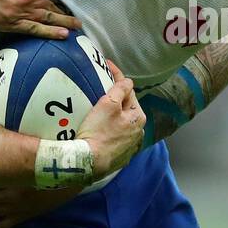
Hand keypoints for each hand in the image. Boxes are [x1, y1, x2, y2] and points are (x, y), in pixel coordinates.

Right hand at [0, 0, 80, 37]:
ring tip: (76, 29)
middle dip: (65, 15)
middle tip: (78, 22)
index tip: (63, 6)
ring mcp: (19, 13)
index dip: (55, 0)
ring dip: (64, 25)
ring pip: (46, 20)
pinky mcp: (9, 24)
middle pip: (51, 8)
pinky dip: (50, 33)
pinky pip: (34, 30)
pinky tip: (62, 36)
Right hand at [76, 64, 144, 178]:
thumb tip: (128, 82)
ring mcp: (130, 147)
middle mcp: (138, 133)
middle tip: (102, 88)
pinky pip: (116, 139)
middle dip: (117, 98)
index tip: (107, 65)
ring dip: (114, 116)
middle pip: (127, 108)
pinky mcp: (119, 157)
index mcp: (139, 117)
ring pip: (122, 124)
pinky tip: (102, 130)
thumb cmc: (99, 130)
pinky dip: (110, 132)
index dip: (117, 76)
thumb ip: (120, 89)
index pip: (129, 91)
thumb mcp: (109, 104)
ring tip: (101, 110)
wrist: (88, 162)